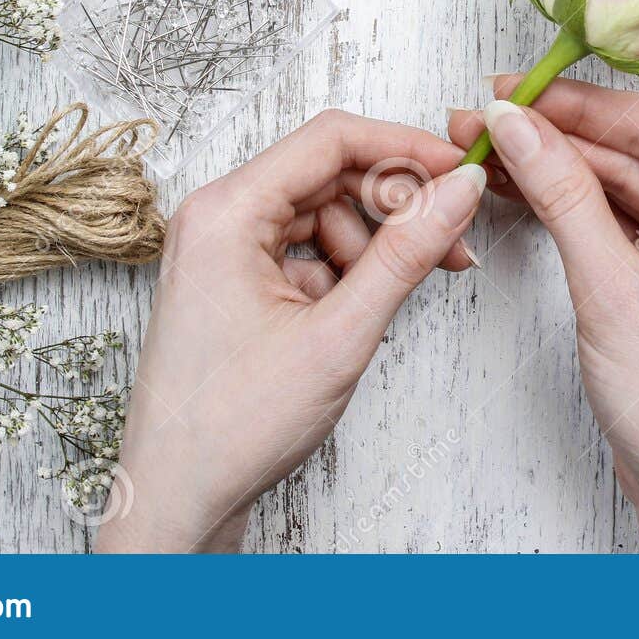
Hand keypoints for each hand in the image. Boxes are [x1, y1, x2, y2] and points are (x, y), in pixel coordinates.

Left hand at [96, 111, 484, 552]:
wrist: (178, 500)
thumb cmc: (231, 426)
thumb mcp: (340, 334)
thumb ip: (406, 253)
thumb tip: (458, 191)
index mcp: (225, 212)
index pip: (331, 139)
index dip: (405, 149)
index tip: (460, 172)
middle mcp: (216, 218)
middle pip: (329, 174)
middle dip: (395, 206)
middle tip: (449, 243)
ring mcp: (222, 250)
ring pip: (323, 213)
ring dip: (372, 245)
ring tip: (398, 295)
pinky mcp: (233, 281)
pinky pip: (305, 249)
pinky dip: (345, 271)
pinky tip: (359, 312)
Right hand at [450, 80, 638, 552]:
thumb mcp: (613, 288)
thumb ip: (562, 195)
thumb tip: (518, 125)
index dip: (576, 106)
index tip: (514, 91)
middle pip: (632, 156)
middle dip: (554, 139)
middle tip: (484, 121)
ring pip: (618, 189)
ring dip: (554, 172)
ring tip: (487, 150)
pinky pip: (615, 225)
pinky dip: (568, 210)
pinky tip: (519, 189)